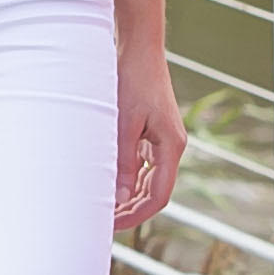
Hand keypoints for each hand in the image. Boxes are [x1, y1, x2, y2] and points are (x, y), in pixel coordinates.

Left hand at [112, 43, 185, 230]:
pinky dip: (127, 178)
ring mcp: (162, 140)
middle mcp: (171, 147)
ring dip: (128, 196)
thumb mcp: (124, 124)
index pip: (159, 196)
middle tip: (102, 222)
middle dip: (131, 210)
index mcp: (171, 147)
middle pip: (154, 192)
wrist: (139, 48)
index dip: (137, 216)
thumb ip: (124, 162)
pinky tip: (108, 183)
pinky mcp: (151, 132)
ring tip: (102, 207)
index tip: (113, 226)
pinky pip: (142, 164)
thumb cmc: (132, 80)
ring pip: (148, 180)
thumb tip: (121, 199)